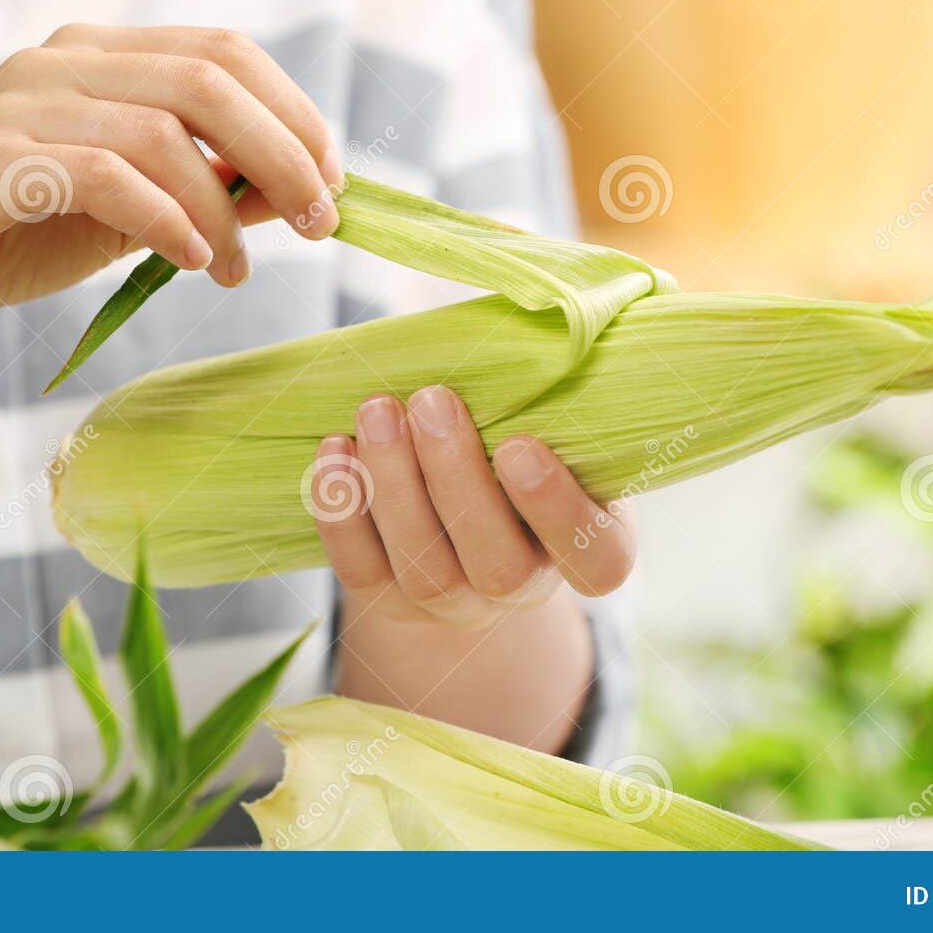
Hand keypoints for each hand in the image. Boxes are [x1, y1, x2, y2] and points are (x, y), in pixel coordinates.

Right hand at [0, 24, 340, 359]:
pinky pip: (108, 177)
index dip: (294, 112)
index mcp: (96, 56)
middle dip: (285, 152)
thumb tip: (298, 192)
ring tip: (238, 272)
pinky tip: (194, 263)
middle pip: (211, 80)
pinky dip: (168, 222)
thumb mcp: (121, 211)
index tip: (332, 181)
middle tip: (320, 222)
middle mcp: (61, 62)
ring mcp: (20, 104)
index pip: (224, 53)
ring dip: (226, 210)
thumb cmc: (0, 239)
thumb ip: (200, 189)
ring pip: (166, 133)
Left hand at [313, 385, 636, 626]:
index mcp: (593, 550)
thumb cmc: (531, 447)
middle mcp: (525, 586)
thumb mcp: (569, 432)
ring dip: (395, 486)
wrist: (465, 514)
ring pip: (425, 570)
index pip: (597, 560)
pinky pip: (362, 570)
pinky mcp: (391, 598)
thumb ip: (563, 403)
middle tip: (432, 400)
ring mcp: (457, 602)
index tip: (521, 445)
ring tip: (378, 410)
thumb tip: (539, 329)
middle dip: (457, 479)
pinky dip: (343, 513)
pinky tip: (335, 449)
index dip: (557, 509)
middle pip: (497, 566)